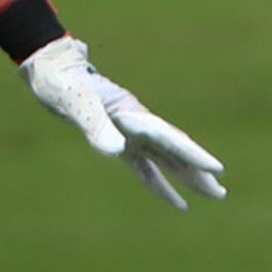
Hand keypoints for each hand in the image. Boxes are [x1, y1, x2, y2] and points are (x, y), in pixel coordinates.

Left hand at [20, 37, 226, 210]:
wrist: (51, 69)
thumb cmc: (62, 82)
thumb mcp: (77, 103)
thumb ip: (96, 125)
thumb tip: (117, 152)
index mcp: (134, 114)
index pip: (171, 139)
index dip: (193, 155)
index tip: (215, 169)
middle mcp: (139, 125)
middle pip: (176, 152)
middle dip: (199, 172)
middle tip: (220, 192)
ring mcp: (131, 135)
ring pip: (168, 160)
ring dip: (189, 178)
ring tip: (215, 194)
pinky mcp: (120, 142)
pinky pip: (145, 168)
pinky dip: (160, 185)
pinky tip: (177, 202)